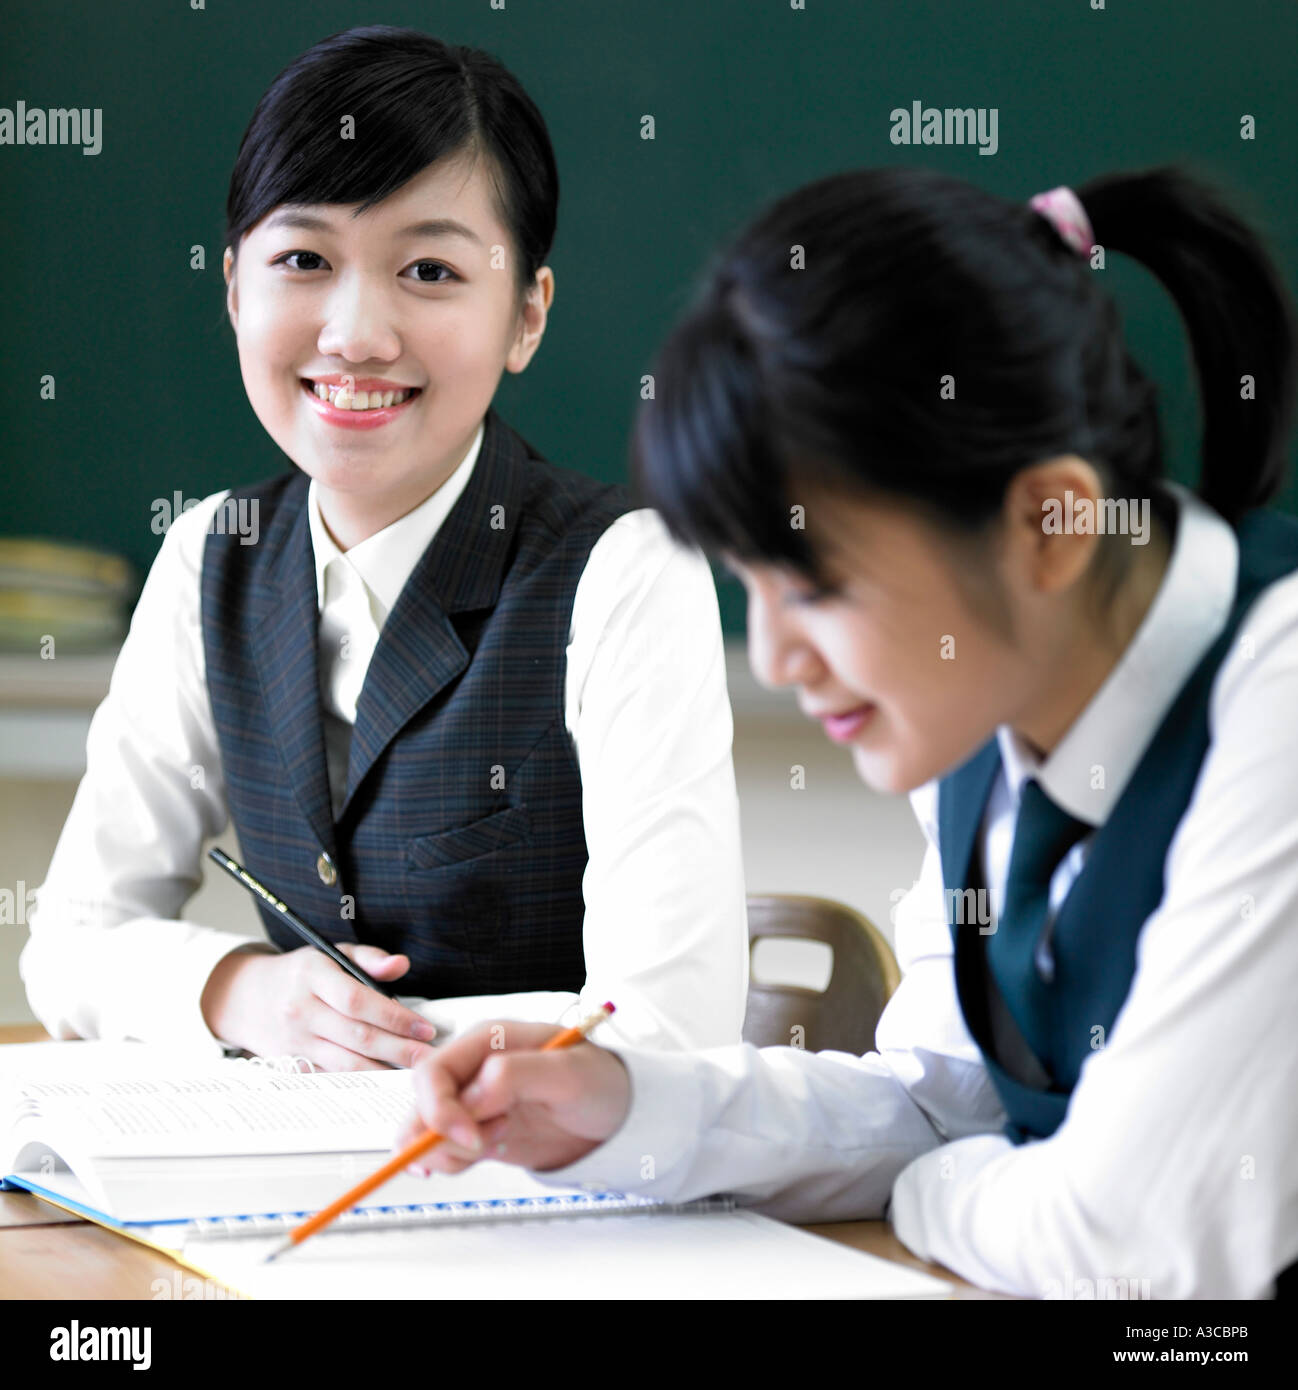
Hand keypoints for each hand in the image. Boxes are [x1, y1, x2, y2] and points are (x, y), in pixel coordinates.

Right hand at [199, 941, 439, 1070]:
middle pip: (356, 1036)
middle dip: (398, 1050)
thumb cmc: (299, 974)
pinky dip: (360, 1081)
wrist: (244, 999)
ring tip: (414, 1074)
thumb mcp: (330, 954)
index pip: (357, 1000)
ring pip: (345, 1063)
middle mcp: (301, 1011)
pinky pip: (332, 1075)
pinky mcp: (293, 1064)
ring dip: (384, 1071)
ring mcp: (295, 1041)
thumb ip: (369, 958)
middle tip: (429, 1058)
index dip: (394, 1016)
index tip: (424, 1028)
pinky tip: (384, 1082)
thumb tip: (401, 965)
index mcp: (312, 977)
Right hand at [393, 1019, 630, 1173]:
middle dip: (438, 1135)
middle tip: (482, 1149)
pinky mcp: (479, 1132)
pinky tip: (489, 1154)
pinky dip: (453, 1163)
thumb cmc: (600, 1081)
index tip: (467, 1137)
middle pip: (422, 1103)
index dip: (438, 1107)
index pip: (434, 1071)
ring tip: (500, 1143)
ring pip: (426, 1133)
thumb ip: (518, 1074)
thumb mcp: (568, 1073)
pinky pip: (444, 1151)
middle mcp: (473, 1069)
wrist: (618, 1115)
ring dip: (449, 1151)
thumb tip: (472, 1094)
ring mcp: (474, 1102)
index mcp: (488, 1040)